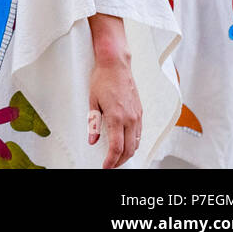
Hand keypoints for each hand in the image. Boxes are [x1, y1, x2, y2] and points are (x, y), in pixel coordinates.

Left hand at [89, 50, 141, 167]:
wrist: (115, 65)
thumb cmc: (102, 79)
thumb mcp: (92, 101)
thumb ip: (93, 123)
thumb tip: (92, 140)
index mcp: (117, 117)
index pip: (116, 148)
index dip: (111, 161)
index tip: (105, 166)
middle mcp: (130, 119)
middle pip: (129, 150)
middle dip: (120, 161)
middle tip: (110, 164)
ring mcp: (137, 115)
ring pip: (137, 143)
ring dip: (128, 153)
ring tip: (117, 157)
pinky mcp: (140, 112)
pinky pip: (139, 133)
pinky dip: (134, 142)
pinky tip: (126, 143)